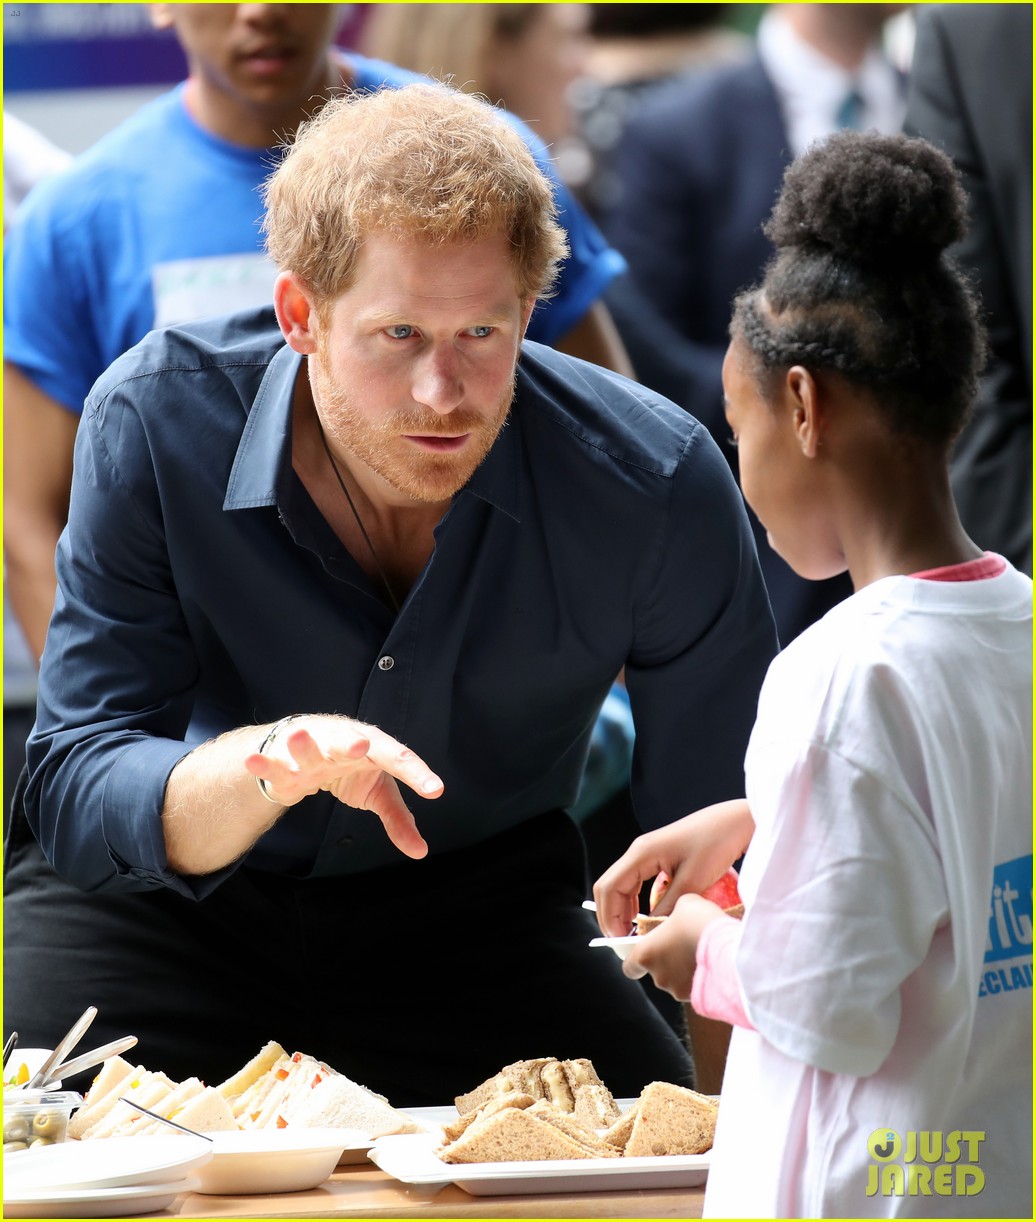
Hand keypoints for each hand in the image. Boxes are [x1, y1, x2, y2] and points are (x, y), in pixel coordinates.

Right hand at [245, 715, 443, 858]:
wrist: (305, 749)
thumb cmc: (350, 767)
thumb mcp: (377, 792)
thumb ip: (398, 819)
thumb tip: (420, 852)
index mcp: (373, 747)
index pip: (397, 759)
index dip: (415, 773)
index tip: (435, 790)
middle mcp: (342, 743)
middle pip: (348, 743)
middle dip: (352, 744)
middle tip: (362, 746)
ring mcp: (311, 751)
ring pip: (307, 747)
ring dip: (303, 744)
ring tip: (299, 737)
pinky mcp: (283, 763)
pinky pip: (272, 763)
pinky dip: (263, 763)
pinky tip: (252, 760)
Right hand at [593, 798, 752, 936]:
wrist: (733, 822)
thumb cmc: (715, 846)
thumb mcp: (692, 882)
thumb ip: (667, 908)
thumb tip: (650, 932)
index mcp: (641, 854)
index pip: (609, 888)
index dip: (609, 917)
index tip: (619, 941)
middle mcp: (638, 851)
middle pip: (609, 886)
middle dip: (611, 915)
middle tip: (622, 941)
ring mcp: (646, 853)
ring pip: (620, 885)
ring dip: (621, 909)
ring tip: (631, 934)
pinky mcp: (656, 857)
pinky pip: (635, 882)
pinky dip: (633, 901)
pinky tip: (643, 917)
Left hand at [621, 893, 724, 999]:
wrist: (730, 949)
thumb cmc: (700, 924)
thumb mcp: (684, 904)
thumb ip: (673, 913)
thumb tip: (678, 917)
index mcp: (646, 954)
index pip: (629, 967)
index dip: (635, 961)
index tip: (645, 953)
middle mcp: (658, 977)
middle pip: (657, 972)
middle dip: (668, 961)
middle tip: (684, 945)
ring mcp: (678, 990)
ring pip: (676, 981)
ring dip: (684, 970)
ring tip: (701, 954)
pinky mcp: (697, 999)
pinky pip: (694, 988)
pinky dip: (699, 979)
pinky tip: (712, 965)